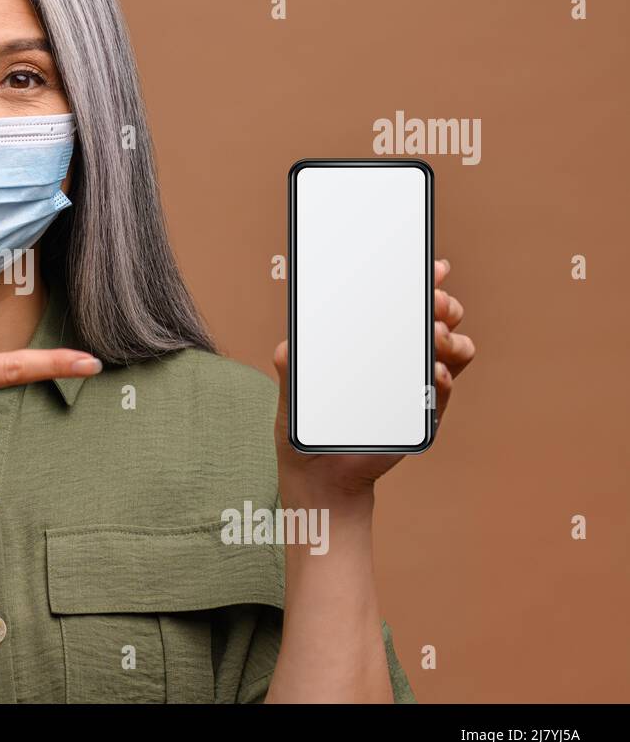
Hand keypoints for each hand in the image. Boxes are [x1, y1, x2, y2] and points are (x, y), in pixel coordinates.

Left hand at [272, 258, 475, 505]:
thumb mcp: (291, 391)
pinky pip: (445, 386)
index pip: (402, 302)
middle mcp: (399, 356)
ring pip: (455, 346)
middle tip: (434, 302)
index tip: (432, 267)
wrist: (320, 474)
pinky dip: (444, 375)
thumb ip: (289, 366)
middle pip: (438, 316)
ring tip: (433, 337)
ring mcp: (415, 382)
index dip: (422, 281)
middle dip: (442, 302)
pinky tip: (433, 373)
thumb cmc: (305, 427)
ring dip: (450, 336)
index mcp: (370, 341)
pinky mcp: (424, 411)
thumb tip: (286, 345)